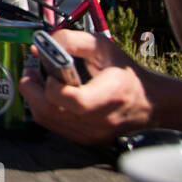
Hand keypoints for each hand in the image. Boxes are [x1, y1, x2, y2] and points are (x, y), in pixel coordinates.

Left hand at [18, 30, 153, 143]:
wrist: (150, 103)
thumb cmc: (125, 73)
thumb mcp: (102, 47)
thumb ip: (71, 41)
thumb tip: (40, 46)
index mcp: (110, 95)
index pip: (73, 100)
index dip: (54, 84)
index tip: (52, 71)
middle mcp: (101, 120)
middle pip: (50, 112)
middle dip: (32, 90)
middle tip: (31, 73)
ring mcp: (92, 133)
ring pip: (48, 120)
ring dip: (35, 99)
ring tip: (39, 81)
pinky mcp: (86, 139)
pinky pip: (55, 127)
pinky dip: (46, 109)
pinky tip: (51, 96)